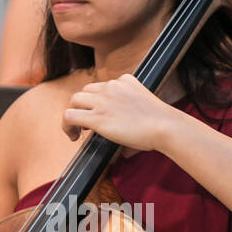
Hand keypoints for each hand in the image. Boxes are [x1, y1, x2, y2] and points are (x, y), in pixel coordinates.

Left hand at [62, 74, 179, 151]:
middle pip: (86, 91)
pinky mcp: (97, 117)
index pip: (103, 86)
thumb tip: (126, 150)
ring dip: (73, 114)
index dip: (97, 101)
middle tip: (87, 124)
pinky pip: (70, 115)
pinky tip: (73, 136)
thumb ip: (133, 117)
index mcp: (125, 81)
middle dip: (84, 106)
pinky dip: (67, 125)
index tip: (100, 114)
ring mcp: (103, 101)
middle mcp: (112, 87)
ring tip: (77, 131)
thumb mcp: (146, 109)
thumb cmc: (162, 124)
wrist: (165, 126)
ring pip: (74, 100)